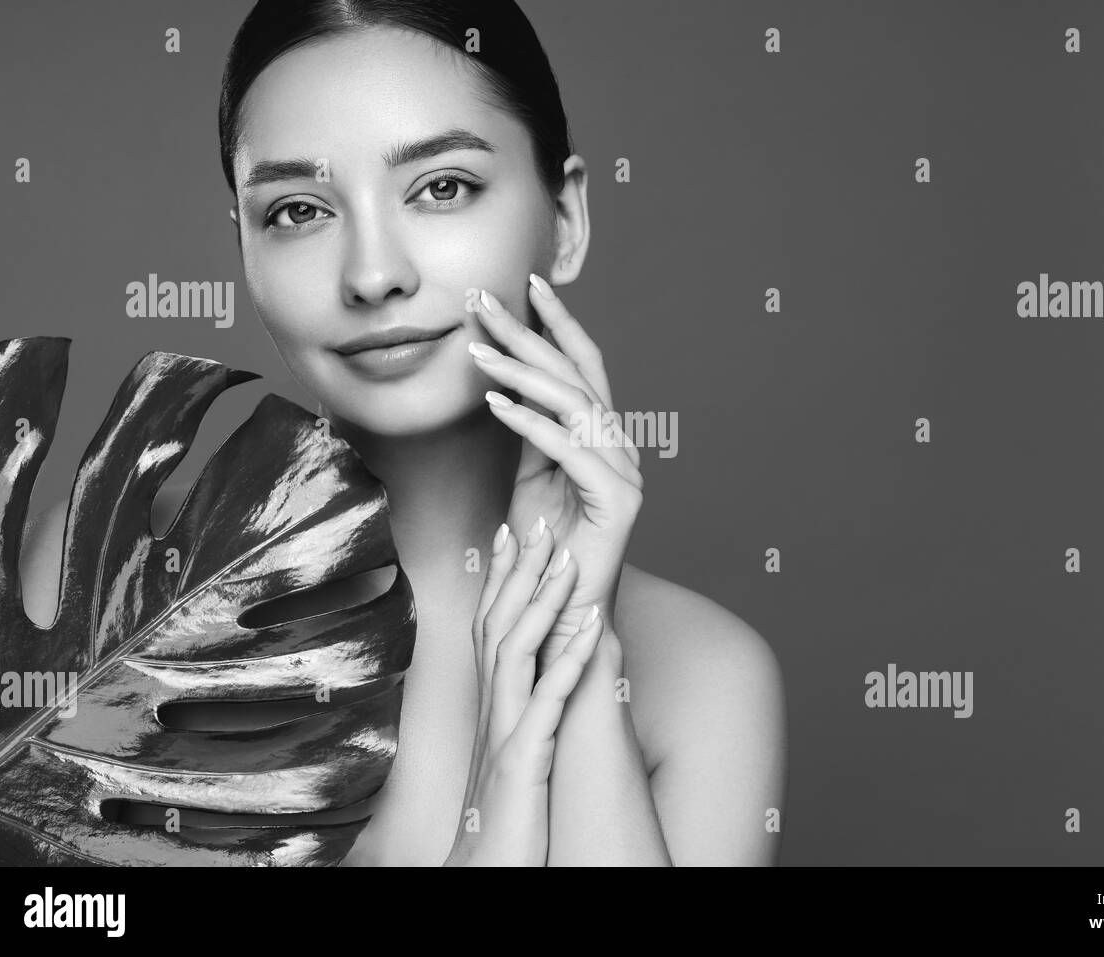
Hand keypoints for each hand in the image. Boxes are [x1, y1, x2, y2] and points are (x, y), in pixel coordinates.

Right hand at [444, 518, 602, 866]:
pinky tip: (595, 627)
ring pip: (517, 649)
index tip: (510, 530)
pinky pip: (549, 699)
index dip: (500, 576)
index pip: (490, 625)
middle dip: (519, 569)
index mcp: (491, 703)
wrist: (486, 869)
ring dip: (542, 599)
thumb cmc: (502, 814)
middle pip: (498, 623)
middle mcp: (492, 707)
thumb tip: (536, 679)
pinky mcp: (524, 758)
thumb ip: (520, 709)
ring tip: (568, 556)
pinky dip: (571, 657)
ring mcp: (506, 729)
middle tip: (536, 518)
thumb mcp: (512, 748)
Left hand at [468, 276, 643, 656]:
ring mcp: (625, 471)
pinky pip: (570, 449)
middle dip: (529, 332)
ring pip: (572, 404)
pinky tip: (497, 405)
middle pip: (575, 373)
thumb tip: (507, 383)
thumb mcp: (530, 477)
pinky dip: (532, 423)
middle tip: (486, 299)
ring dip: (521, 372)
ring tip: (478, 348)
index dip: (555, 323)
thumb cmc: (544, 550)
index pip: (580, 365)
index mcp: (602, 436)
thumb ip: (530, 431)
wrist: (563, 611)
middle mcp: (619, 446)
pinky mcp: (619, 500)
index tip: (523, 285)